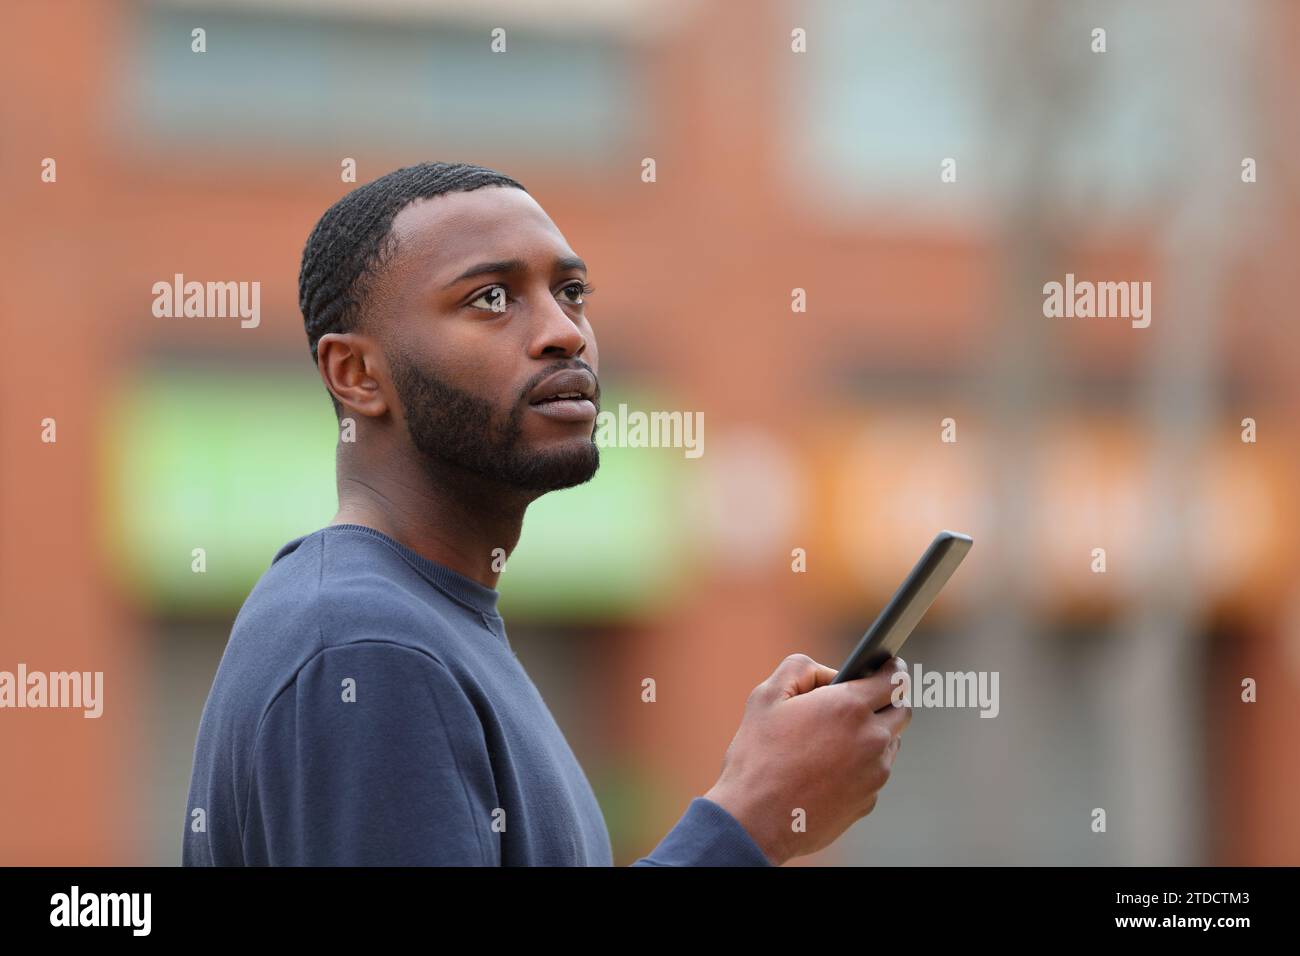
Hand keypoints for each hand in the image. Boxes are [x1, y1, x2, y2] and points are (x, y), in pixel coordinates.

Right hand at [703, 654, 910, 865]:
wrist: (754, 820)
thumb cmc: (757, 756)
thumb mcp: (766, 695)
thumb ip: (801, 668)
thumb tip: (830, 674)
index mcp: (849, 706)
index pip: (894, 678)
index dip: (893, 668)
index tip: (890, 664)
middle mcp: (871, 739)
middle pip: (901, 711)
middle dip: (889, 700)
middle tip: (865, 700)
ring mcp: (874, 774)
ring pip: (890, 744)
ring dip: (875, 734)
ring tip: (838, 738)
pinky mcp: (868, 801)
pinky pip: (875, 774)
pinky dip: (862, 766)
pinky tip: (830, 770)